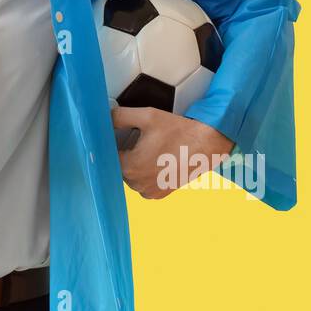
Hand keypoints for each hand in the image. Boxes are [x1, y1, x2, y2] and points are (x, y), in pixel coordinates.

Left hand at [111, 106, 234, 199]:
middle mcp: (137, 184)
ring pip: (130, 177)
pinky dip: (146, 175)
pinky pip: (143, 185)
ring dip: (135, 165)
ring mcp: (149, 191)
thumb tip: (103, 119)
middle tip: (139, 141)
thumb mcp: (146, 116)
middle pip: (119, 167)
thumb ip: (119, 116)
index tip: (121, 137)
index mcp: (130, 166)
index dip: (112, 144)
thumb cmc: (178, 130)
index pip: (108, 156)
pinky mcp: (160, 194)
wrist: (207, 144)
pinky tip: (156, 162)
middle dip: (125, 154)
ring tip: (150, 151)